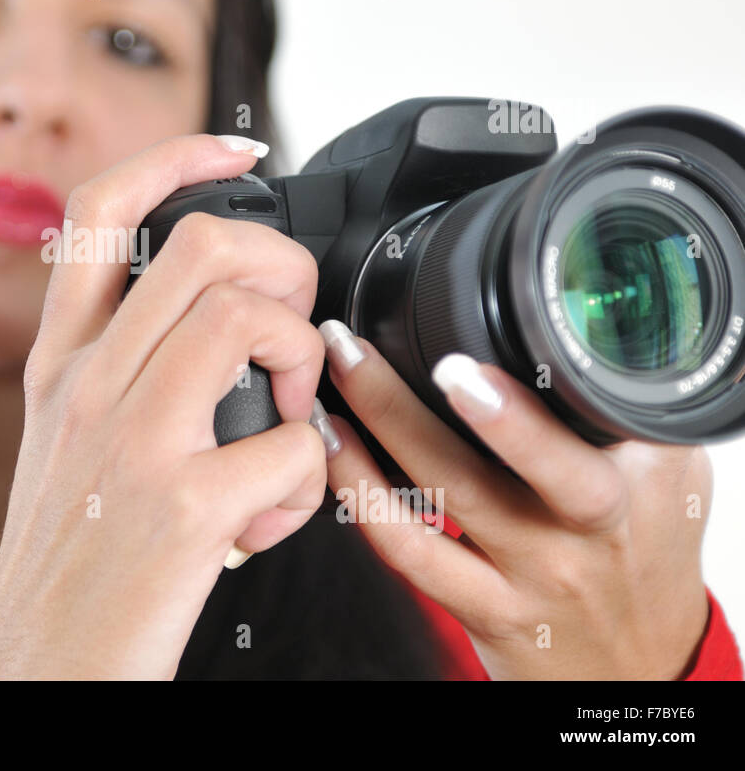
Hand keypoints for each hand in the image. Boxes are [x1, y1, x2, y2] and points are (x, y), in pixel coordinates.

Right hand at [0, 134, 329, 678]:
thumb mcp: (68, 444)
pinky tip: (268, 520)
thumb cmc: (70, 562)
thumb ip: (123, 374)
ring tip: (286, 420)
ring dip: (302, 361)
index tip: (239, 151)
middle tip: (288, 330)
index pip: (99, 210)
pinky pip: (293, 448)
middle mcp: (87, 386)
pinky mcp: (183, 510)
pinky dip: (306, 482)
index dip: (177, 153)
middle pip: (203, 242)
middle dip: (282, 266)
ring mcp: (132, 442)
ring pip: (251, 319)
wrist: (40, 670)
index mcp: (60, 364)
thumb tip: (220, 322)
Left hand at [317, 319, 711, 679]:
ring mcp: (534, 572)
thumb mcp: (665, 474)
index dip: (518, 405)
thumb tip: (549, 335)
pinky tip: (333, 449)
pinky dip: (361, 495)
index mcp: (638, 480)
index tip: (459, 362)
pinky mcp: (485, 610)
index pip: (581, 430)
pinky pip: (409, 552)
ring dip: (374, 436)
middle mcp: (588, 529)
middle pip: (512, 464)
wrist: (637, 663)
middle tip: (362, 354)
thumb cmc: (642, 551)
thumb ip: (613, 409)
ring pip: (443, 500)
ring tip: (334, 383)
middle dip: (420, 406)